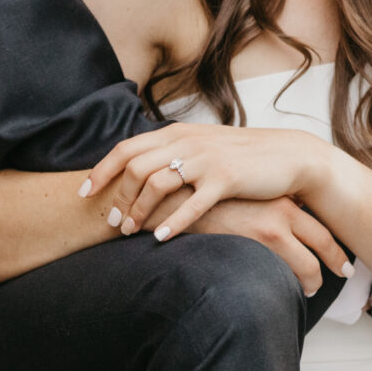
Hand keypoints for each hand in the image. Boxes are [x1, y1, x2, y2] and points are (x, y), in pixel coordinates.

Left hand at [79, 123, 328, 240]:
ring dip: (139, 211)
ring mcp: (206, 159)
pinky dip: (172, 222)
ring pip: (157, 184)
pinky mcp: (226, 179)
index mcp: (178, 132)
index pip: (127, 147)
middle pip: (135, 167)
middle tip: (111, 223)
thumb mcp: (202, 146)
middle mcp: (187, 141)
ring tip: (130, 232)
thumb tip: (140, 169)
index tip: (84, 192)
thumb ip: (173, 152)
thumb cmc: (241, 155)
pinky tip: (159, 238)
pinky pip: (192, 203)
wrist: (288, 155)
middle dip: (117, 197)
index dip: (101, 170)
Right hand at [190, 197, 351, 295]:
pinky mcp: (255, 248)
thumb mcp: (248, 193)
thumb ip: (270, 204)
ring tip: (310, 288)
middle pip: (323, 243)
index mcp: (282, 197)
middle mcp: (283, 212)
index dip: (335, 242)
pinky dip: (290, 287)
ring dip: (313, 281)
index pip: (320, 222)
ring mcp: (270, 231)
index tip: (343, 256)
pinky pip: (283, 276)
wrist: (181, 199)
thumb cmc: (213, 199)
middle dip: (337, 262)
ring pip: (308, 266)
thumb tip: (290, 216)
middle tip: (346, 272)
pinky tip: (286, 291)